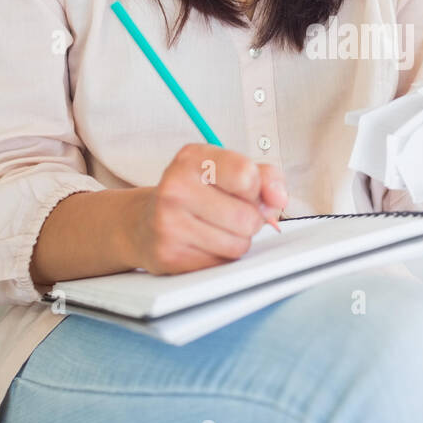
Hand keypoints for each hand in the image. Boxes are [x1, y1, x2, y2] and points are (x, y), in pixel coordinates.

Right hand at [128, 143, 288, 274]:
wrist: (144, 224)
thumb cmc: (197, 195)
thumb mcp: (229, 171)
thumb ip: (265, 177)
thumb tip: (278, 199)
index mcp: (192, 159)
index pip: (246, 175)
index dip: (257, 188)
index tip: (247, 189)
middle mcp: (174, 188)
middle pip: (247, 217)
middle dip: (250, 220)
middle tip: (230, 213)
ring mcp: (168, 224)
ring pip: (238, 244)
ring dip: (237, 240)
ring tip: (215, 229)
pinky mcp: (169, 256)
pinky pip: (221, 263)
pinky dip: (221, 257)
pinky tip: (202, 244)